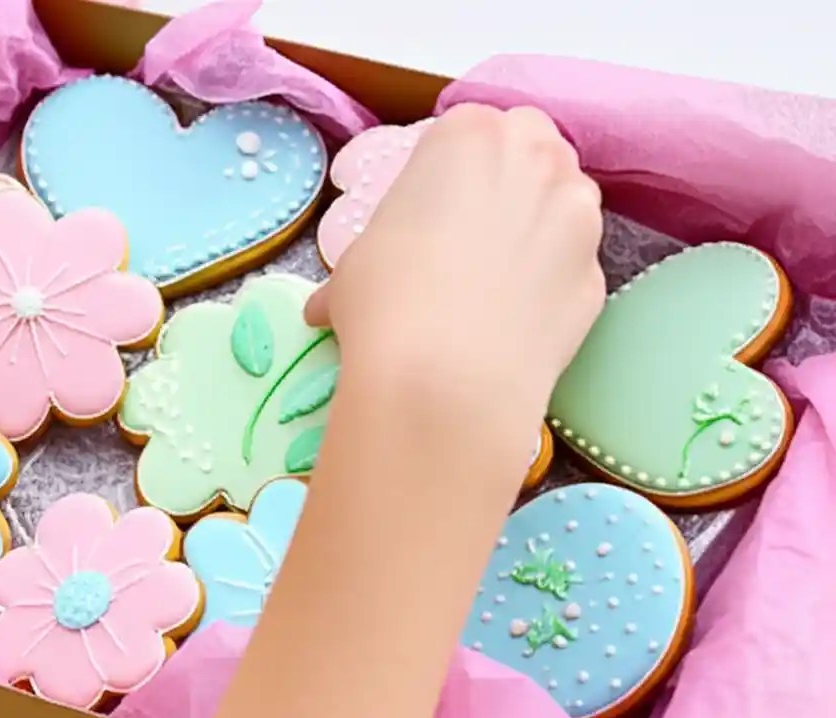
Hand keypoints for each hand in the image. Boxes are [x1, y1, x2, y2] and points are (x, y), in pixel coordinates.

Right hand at [306, 104, 603, 420]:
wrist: (443, 381)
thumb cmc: (384, 300)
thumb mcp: (353, 266)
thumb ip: (368, 260)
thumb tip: (327, 307)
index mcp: (470, 134)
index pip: (469, 128)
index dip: (449, 167)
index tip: (432, 202)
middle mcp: (537, 158)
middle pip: (532, 148)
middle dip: (510, 177)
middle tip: (470, 228)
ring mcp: (579, 216)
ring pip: (565, 202)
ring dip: (539, 223)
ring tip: (495, 275)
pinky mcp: (600, 276)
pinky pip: (572, 267)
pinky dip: (551, 283)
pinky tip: (514, 317)